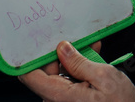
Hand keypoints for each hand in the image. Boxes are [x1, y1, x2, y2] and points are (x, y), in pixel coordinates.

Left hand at [18, 41, 134, 101]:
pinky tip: (93, 58)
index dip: (31, 56)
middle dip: (60, 54)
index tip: (37, 39)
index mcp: (60, 96)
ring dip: (73, 60)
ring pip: (59, 75)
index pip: (30, 76)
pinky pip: (68, 82)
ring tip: (91, 48)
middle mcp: (57, 101)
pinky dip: (79, 70)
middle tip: (75, 38)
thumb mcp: (104, 77)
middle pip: (45, 73)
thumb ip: (79, 62)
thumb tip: (62, 48)